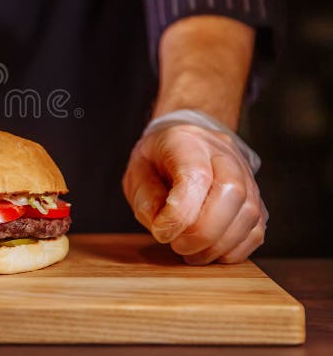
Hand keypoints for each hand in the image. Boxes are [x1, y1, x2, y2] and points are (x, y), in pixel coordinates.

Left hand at [122, 124, 267, 264]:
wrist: (183, 146)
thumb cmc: (157, 161)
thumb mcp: (137, 171)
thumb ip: (144, 196)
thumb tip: (161, 225)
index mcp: (188, 141)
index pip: (196, 175)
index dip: (180, 212)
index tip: (162, 233)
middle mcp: (224, 154)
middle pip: (231, 192)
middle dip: (204, 231)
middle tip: (178, 246)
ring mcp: (246, 176)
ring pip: (248, 213)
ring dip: (217, 245)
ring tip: (190, 252)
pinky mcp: (256, 200)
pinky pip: (256, 230)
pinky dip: (233, 250)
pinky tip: (209, 251)